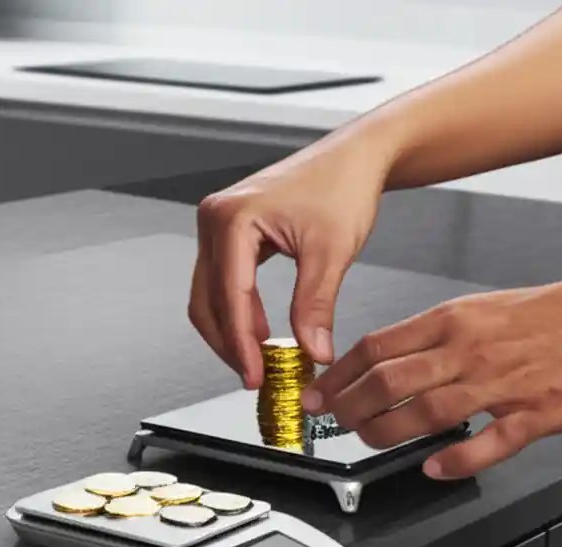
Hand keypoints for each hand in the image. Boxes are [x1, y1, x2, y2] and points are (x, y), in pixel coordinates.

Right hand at [191, 133, 390, 386]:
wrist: (355, 156)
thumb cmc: (343, 185)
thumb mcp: (331, 252)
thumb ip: (315, 306)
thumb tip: (312, 353)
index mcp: (232, 218)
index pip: (230, 295)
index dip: (241, 342)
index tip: (255, 374)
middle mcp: (214, 219)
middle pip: (207, 299)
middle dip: (229, 342)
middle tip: (255, 376)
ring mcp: (217, 225)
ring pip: (209, 295)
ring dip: (230, 330)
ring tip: (259, 360)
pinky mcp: (228, 233)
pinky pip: (221, 282)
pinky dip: (238, 311)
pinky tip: (260, 332)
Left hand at [306, 273, 561, 478]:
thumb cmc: (548, 316)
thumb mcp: (478, 312)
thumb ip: (430, 337)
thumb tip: (381, 361)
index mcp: (452, 320)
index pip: (375, 346)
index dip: (337, 375)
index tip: (315, 393)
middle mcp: (469, 348)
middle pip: (390, 380)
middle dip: (350, 406)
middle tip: (332, 423)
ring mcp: (503, 382)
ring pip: (428, 411)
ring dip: (388, 432)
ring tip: (369, 442)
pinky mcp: (539, 412)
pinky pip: (492, 441)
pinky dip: (459, 458)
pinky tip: (435, 468)